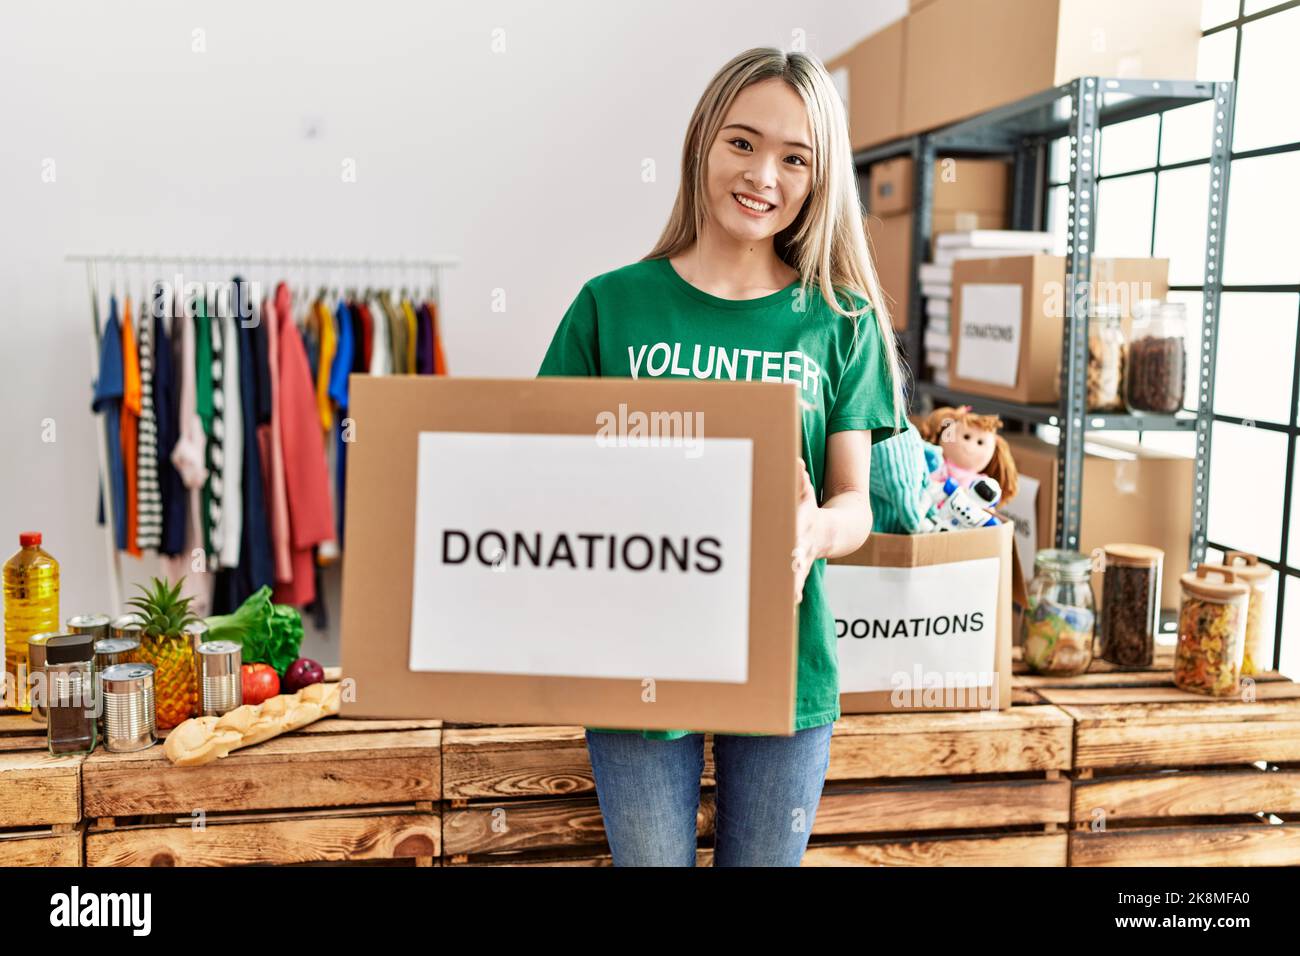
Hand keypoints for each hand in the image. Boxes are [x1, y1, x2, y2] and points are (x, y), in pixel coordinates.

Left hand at [792, 458, 819, 604]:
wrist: (829, 533)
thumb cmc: (808, 511)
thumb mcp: (805, 494)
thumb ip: (798, 480)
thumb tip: (795, 462)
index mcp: (803, 529)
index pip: (798, 536)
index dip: (795, 544)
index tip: (792, 552)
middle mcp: (802, 549)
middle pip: (798, 562)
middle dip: (794, 574)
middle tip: (790, 587)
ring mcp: (800, 563)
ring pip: (796, 579)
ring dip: (792, 591)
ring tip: (788, 605)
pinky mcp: (796, 572)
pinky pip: (793, 586)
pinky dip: (790, 597)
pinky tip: (786, 611)